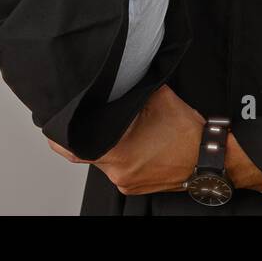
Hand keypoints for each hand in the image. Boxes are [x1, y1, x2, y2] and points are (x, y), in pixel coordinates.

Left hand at [45, 84, 204, 195]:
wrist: (211, 159)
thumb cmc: (189, 135)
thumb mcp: (158, 99)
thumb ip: (133, 88)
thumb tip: (121, 74)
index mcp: (118, 151)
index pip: (72, 147)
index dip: (57, 136)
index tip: (50, 126)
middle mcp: (118, 171)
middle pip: (88, 152)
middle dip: (87, 135)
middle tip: (89, 121)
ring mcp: (127, 182)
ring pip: (105, 160)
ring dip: (107, 145)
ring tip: (121, 130)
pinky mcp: (135, 186)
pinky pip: (119, 168)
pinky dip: (121, 155)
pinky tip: (134, 143)